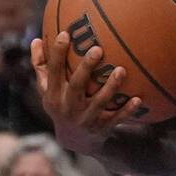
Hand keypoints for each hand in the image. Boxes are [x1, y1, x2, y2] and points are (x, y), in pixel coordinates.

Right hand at [31, 33, 145, 153]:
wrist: (74, 141)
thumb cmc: (61, 104)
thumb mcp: (47, 89)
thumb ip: (41, 66)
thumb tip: (36, 39)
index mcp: (53, 95)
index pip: (53, 71)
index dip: (57, 54)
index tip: (66, 34)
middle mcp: (68, 107)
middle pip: (76, 86)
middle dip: (86, 68)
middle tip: (97, 49)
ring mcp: (85, 119)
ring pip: (99, 102)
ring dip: (111, 87)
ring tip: (121, 69)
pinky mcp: (101, 128)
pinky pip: (116, 119)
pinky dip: (127, 110)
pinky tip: (138, 99)